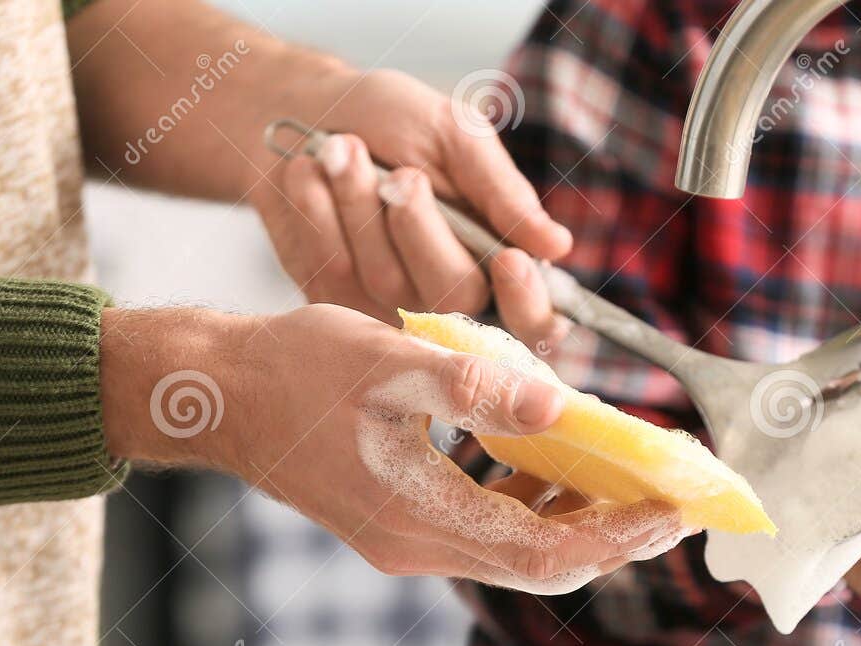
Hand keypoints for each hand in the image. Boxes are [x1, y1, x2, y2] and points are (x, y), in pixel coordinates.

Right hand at [101, 305, 684, 591]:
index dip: (616, 534)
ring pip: (518, 548)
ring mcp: (409, 541)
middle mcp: (418, 545)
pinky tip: (555, 458)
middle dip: (614, 534)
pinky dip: (533, 501)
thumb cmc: (293, 369)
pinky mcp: (403, 522)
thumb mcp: (388, 361)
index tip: (673, 510)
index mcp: (419, 515)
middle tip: (672, 501)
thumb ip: (474, 385)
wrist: (219, 395)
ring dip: (578, 518)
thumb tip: (560, 403)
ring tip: (629, 477)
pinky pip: (488, 526)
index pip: (544, 550)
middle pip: (542, 563)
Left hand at [249, 70, 569, 350]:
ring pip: (387, 280)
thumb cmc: (392, 121)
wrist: (304, 111)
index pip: (534, 320)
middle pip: (456, 297)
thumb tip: (556, 245)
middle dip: (422, 228)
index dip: (528, 303)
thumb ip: (503, 191)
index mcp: (498, 257)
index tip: (510, 259)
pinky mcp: (334, 297)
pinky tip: (309, 171)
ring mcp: (388, 303)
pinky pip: (332, 270)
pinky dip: (317, 208)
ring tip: (344, 148)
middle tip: (402, 173)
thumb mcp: (457, 135)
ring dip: (360, 202)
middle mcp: (448, 293)